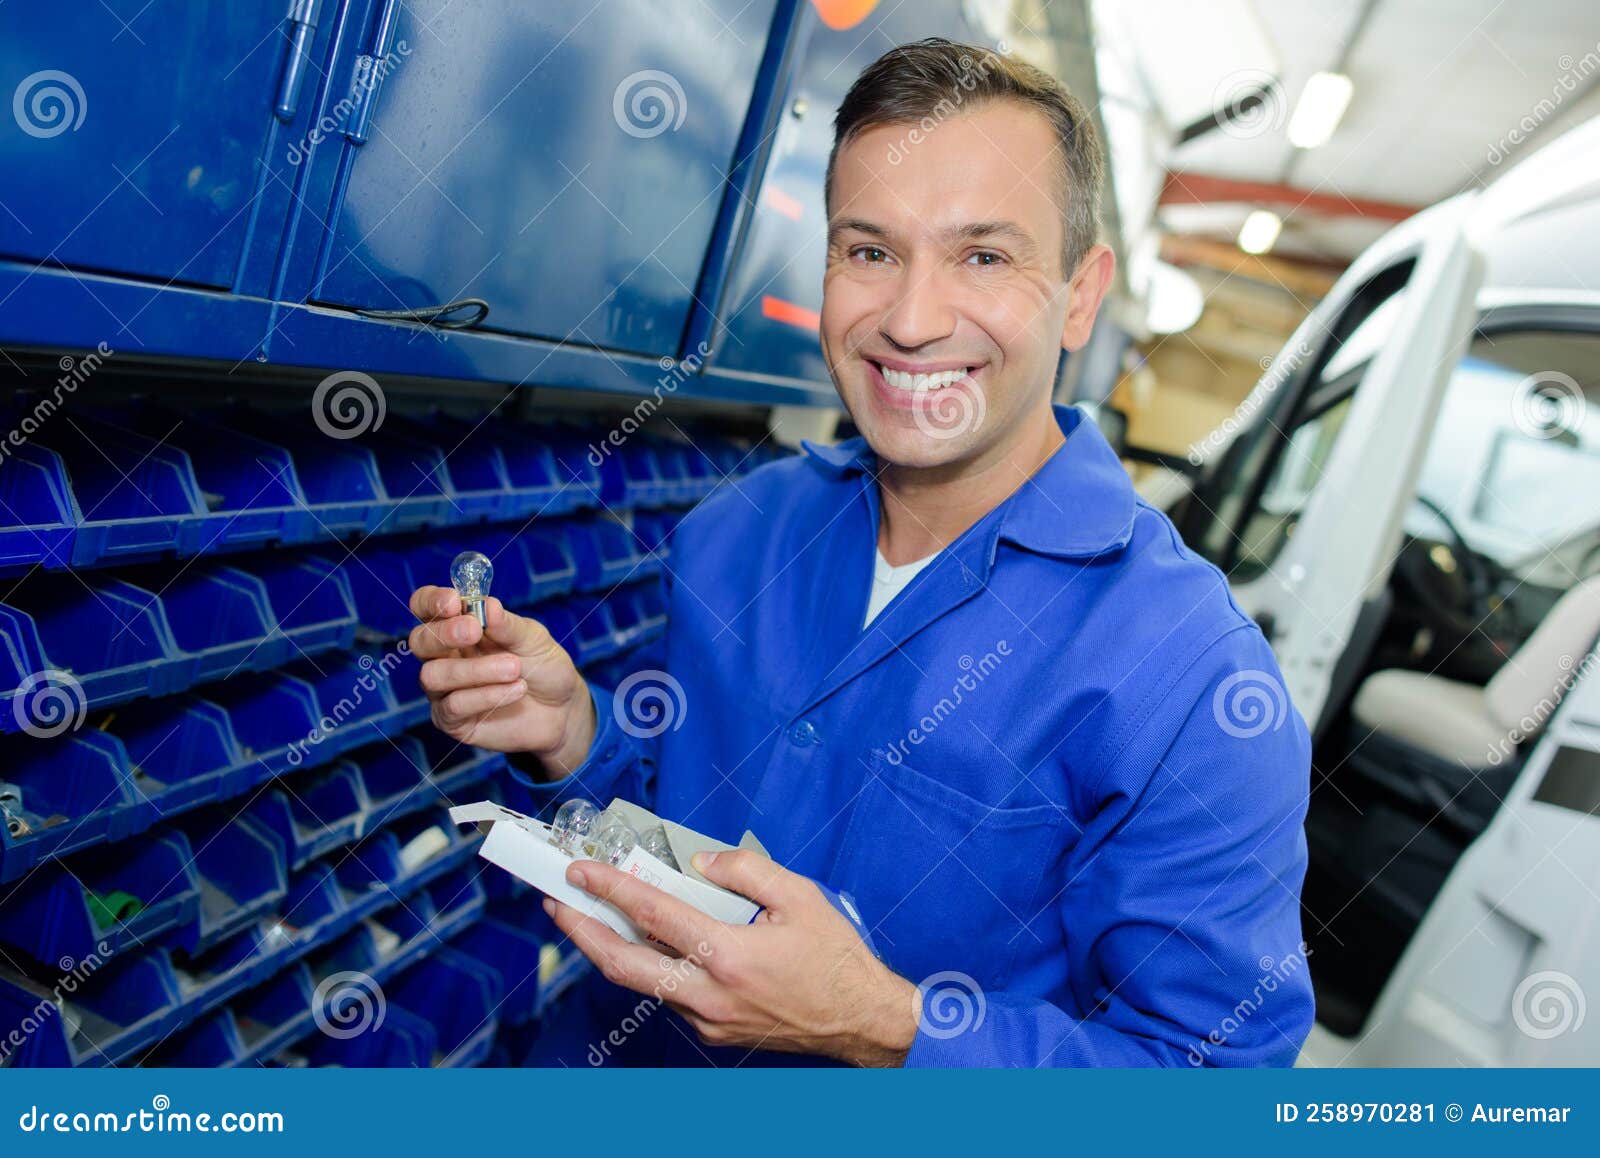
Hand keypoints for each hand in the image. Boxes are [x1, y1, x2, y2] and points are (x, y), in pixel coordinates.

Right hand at [407, 585, 595, 774]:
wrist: (561, 708)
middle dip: (445, 633)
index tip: (454, 601)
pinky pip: (453, 706)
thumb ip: (507, 625)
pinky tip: (516, 690)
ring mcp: (443, 690)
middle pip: (419, 640)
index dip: (431, 601)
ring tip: (514, 668)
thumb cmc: (541, 666)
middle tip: (475, 631)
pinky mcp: (452, 721)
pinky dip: (486, 695)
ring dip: (474, 670)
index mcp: (457, 626)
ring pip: (433, 675)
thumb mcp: (532, 638)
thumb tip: (488, 605)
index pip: (424, 607)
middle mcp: (442, 656)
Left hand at [546, 849, 918, 1065]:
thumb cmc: (834, 957)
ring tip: (590, 918)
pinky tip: (649, 945)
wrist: (859, 1019)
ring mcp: (707, 1020)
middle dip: (581, 931)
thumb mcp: (799, 897)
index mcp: (728, 954)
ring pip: (642, 983)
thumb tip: (701, 865)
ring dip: (611, 950)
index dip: (610, 889)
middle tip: (556, 902)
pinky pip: (671, 996)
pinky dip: (652, 968)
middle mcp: (709, 993)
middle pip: (623, 964)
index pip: (654, 914)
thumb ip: (746, 872)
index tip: (580, 871)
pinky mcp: (713, 1034)